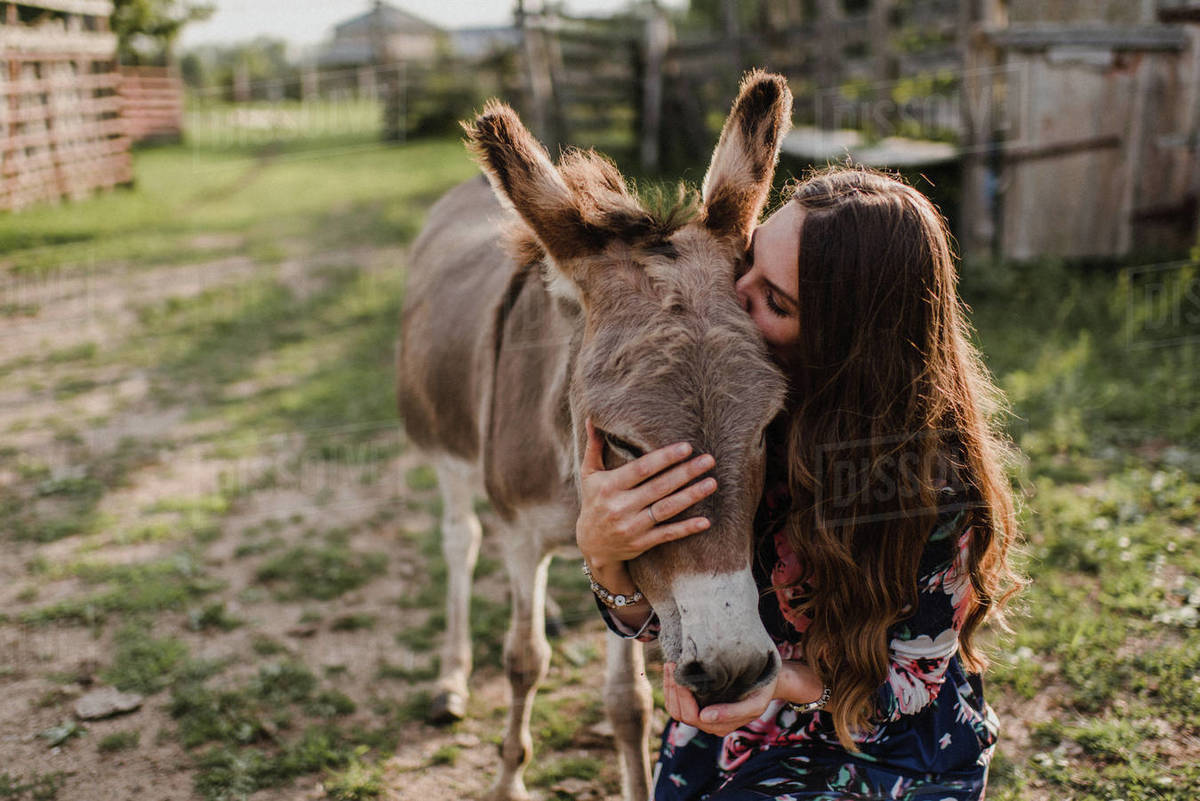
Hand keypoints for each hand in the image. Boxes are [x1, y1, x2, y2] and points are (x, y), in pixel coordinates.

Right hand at [575, 419, 716, 574]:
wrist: (591, 545)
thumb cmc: (594, 502)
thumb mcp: (589, 475)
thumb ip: (594, 447)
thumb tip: (591, 418)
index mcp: (609, 486)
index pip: (641, 469)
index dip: (665, 458)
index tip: (686, 447)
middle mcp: (621, 506)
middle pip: (659, 487)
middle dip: (686, 473)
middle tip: (709, 460)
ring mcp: (632, 527)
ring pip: (666, 509)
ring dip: (691, 496)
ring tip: (712, 483)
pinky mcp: (641, 543)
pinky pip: (667, 534)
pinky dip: (686, 528)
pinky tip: (706, 521)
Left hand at [662, 660, 825, 737]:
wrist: (768, 680)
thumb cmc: (762, 689)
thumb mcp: (755, 702)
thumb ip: (732, 713)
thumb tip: (704, 718)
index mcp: (721, 726)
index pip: (692, 716)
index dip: (682, 696)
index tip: (679, 672)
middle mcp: (709, 724)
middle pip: (680, 714)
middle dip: (672, 689)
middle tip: (671, 663)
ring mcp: (703, 715)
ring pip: (676, 709)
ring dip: (669, 688)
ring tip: (670, 664)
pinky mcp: (699, 704)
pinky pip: (678, 702)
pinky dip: (672, 687)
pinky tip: (673, 670)